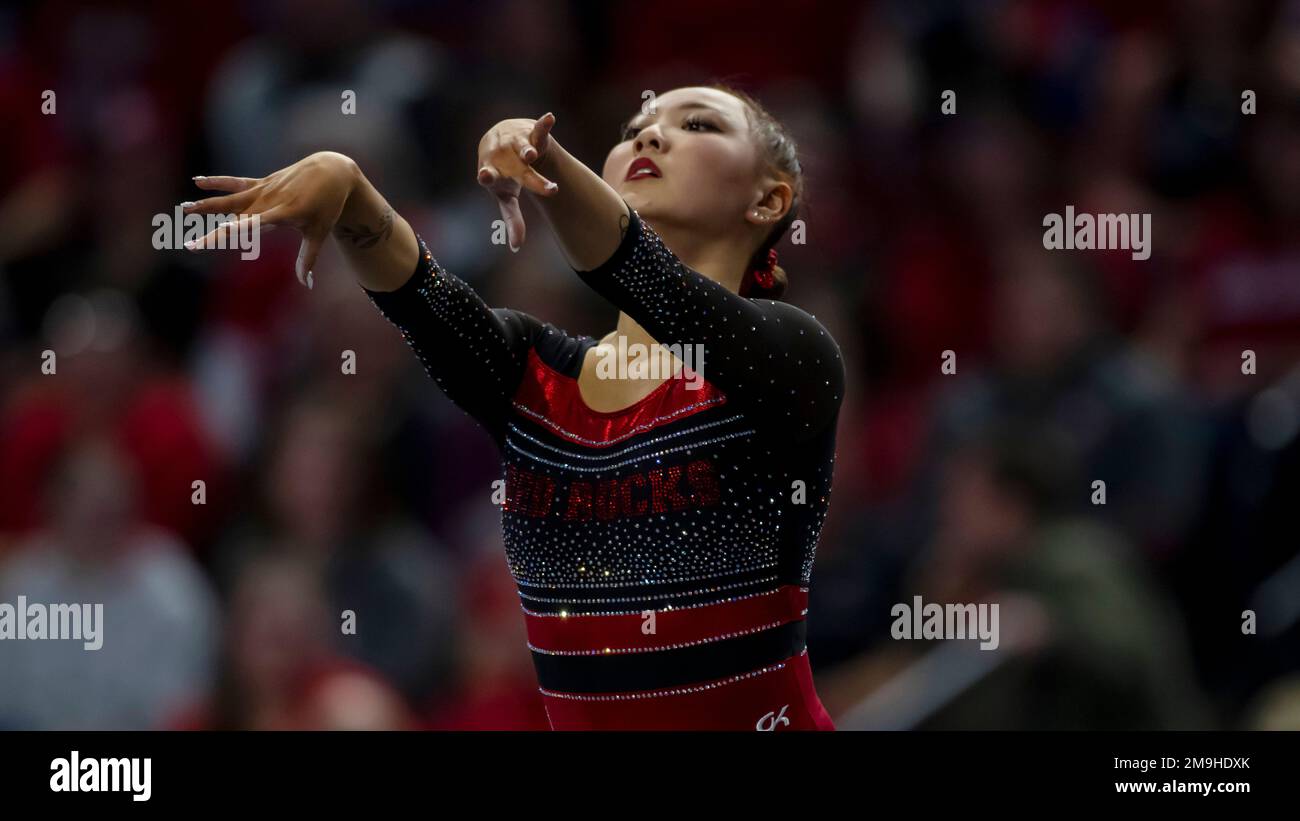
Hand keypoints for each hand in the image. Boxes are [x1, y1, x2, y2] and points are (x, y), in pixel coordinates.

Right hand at [182, 151, 358, 286]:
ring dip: (207, 204)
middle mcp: (270, 200)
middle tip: (190, 243)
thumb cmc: (328, 205)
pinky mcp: (262, 181)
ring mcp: (264, 189)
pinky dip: (217, 182)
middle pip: (236, 217)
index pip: (255, 226)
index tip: (221, 236)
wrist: (332, 171)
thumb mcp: (319, 232)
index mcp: (285, 213)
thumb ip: (308, 259)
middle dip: (213, 231)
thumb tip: (306, 284)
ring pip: (231, 199)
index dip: (236, 233)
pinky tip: (197, 182)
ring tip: (183, 209)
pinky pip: (236, 183)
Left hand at [476, 113, 557, 251]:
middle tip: (550, 191)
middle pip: (519, 172)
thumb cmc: (503, 173)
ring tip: (531, 156)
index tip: (485, 176)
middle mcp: (504, 157)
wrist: (500, 138)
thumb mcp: (506, 196)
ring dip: (526, 151)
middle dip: (533, 181)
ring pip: (523, 148)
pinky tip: (549, 118)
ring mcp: (516, 144)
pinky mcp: (530, 133)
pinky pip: (538, 129)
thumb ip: (512, 219)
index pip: (490, 176)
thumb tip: (516, 247)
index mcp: (494, 173)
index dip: (487, 176)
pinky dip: (544, 125)